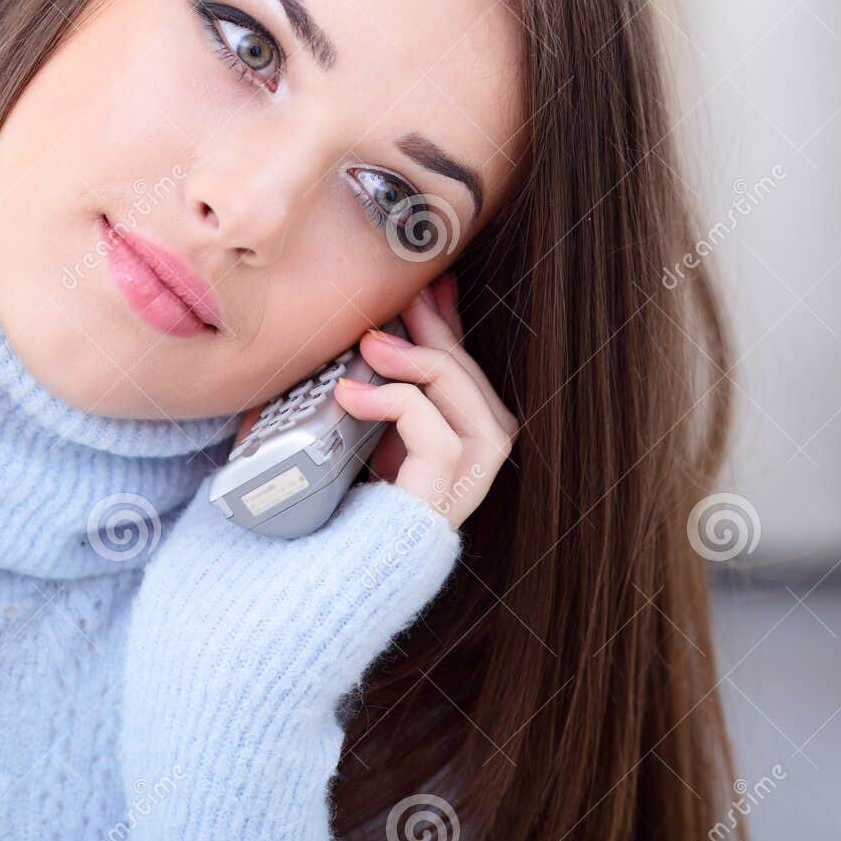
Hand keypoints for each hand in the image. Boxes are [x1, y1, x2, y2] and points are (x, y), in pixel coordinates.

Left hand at [332, 270, 517, 528]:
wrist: (354, 557)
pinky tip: (351, 394)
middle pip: (463, 367)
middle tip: (391, 301)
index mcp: (476, 423)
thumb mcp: (384, 420)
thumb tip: (398, 313)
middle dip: (429, 327)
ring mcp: (477, 467)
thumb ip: (398, 375)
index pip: (466, 357)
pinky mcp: (453, 485)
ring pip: (458, 390)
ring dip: (414, 360)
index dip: (446, 315)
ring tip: (368, 345)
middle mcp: (489, 443)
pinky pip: (432, 428)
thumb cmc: (369, 489)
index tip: (421, 283)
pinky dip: (391, 401)